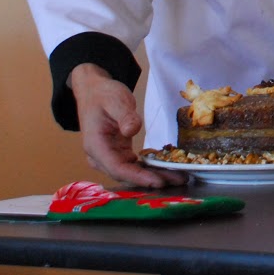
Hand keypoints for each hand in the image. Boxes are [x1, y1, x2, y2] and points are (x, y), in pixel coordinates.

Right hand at [67, 64, 185, 187]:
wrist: (94, 93)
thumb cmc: (103, 96)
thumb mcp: (116, 100)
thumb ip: (125, 116)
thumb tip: (132, 130)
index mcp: (95, 146)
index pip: (117, 168)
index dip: (138, 177)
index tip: (158, 181)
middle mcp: (100, 157)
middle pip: (126, 174)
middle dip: (152, 180)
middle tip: (179, 180)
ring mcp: (109, 157)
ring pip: (132, 172)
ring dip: (154, 176)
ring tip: (179, 177)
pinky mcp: (118, 154)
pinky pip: (134, 165)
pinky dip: (150, 169)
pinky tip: (168, 169)